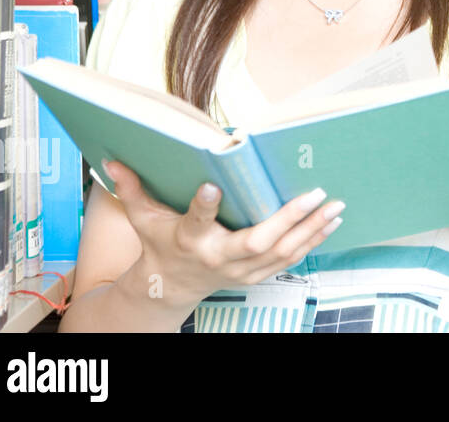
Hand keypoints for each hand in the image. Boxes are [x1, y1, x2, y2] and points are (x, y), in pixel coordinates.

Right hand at [104, 159, 345, 302]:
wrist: (170, 288)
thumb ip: (132, 190)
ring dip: (312, 229)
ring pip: (282, 252)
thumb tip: (111, 161)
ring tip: (336, 206)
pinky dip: (312, 241)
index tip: (212, 184)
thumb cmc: (160, 245)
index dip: (204, 206)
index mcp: (189, 239)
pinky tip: (330, 222)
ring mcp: (241, 270)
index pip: (195, 222)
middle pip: (257, 241)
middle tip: (316, 194)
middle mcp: (218, 257)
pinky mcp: (257, 274)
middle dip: (289, 218)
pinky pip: (290, 259)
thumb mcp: (142, 219)